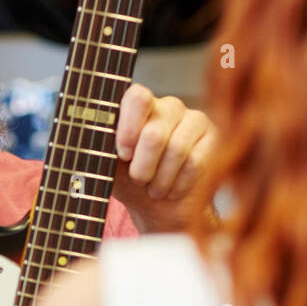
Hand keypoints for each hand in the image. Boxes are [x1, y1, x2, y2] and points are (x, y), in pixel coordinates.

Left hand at [114, 84, 217, 232]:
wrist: (160, 208)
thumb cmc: (131, 182)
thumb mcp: (107, 166)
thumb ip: (100, 147)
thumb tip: (92, 134)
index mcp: (140, 107)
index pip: (137, 97)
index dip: (129, 128)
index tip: (123, 154)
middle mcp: (168, 107)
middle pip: (155, 133)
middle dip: (143, 167)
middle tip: (139, 179)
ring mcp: (194, 120)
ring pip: (176, 150)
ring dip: (160, 179)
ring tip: (154, 188)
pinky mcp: (214, 139)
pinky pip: (196, 162)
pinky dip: (179, 184)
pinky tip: (172, 190)